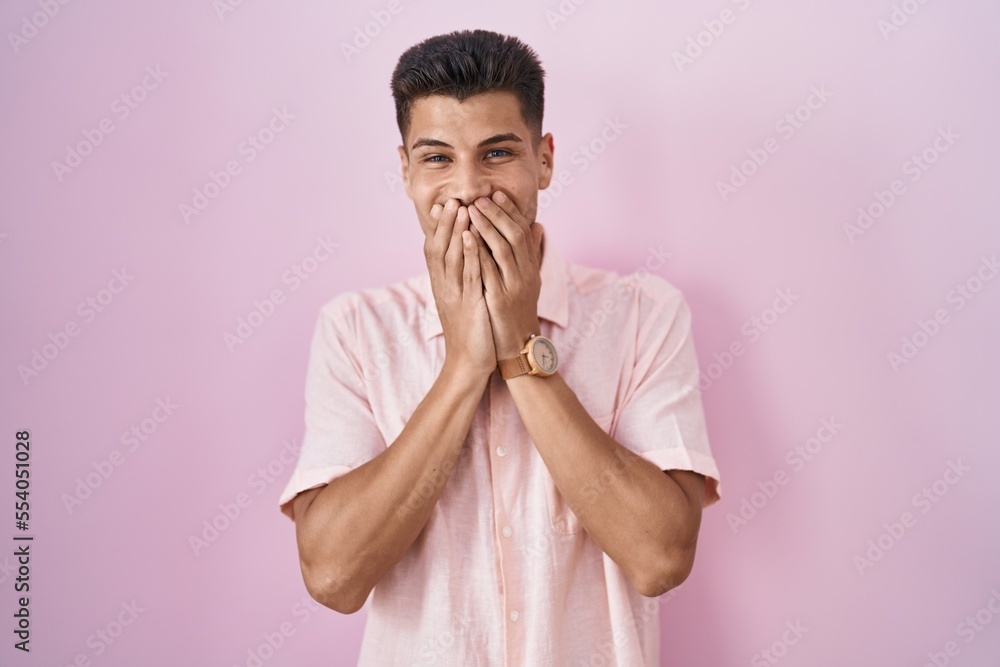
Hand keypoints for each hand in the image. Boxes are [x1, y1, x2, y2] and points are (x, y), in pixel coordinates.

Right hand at [424, 199, 496, 377]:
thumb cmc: (471, 329)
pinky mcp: (468, 304)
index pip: (435, 250)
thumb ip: (467, 277)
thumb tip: (469, 259)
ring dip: (454, 231)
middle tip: (450, 199)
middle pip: (439, 248)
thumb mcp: (466, 299)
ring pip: (450, 257)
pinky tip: (470, 237)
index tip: (442, 205)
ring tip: (460, 208)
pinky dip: (467, 254)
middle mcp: (444, 287)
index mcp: (443, 285)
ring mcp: (455, 295)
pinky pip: (467, 275)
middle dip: (445, 223)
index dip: (438, 228)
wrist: (468, 362)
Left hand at [467, 191, 544, 360]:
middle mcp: (525, 273)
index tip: (496, 193)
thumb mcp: (529, 280)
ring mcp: (513, 286)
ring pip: (502, 249)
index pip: (522, 231)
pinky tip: (467, 238)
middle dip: (497, 214)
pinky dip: (478, 252)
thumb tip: (538, 225)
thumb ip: (531, 253)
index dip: (510, 211)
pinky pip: (488, 271)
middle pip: (514, 235)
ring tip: (472, 209)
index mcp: (529, 267)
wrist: (517, 346)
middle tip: (481, 196)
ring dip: (487, 227)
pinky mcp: (499, 299)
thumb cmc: (518, 311)